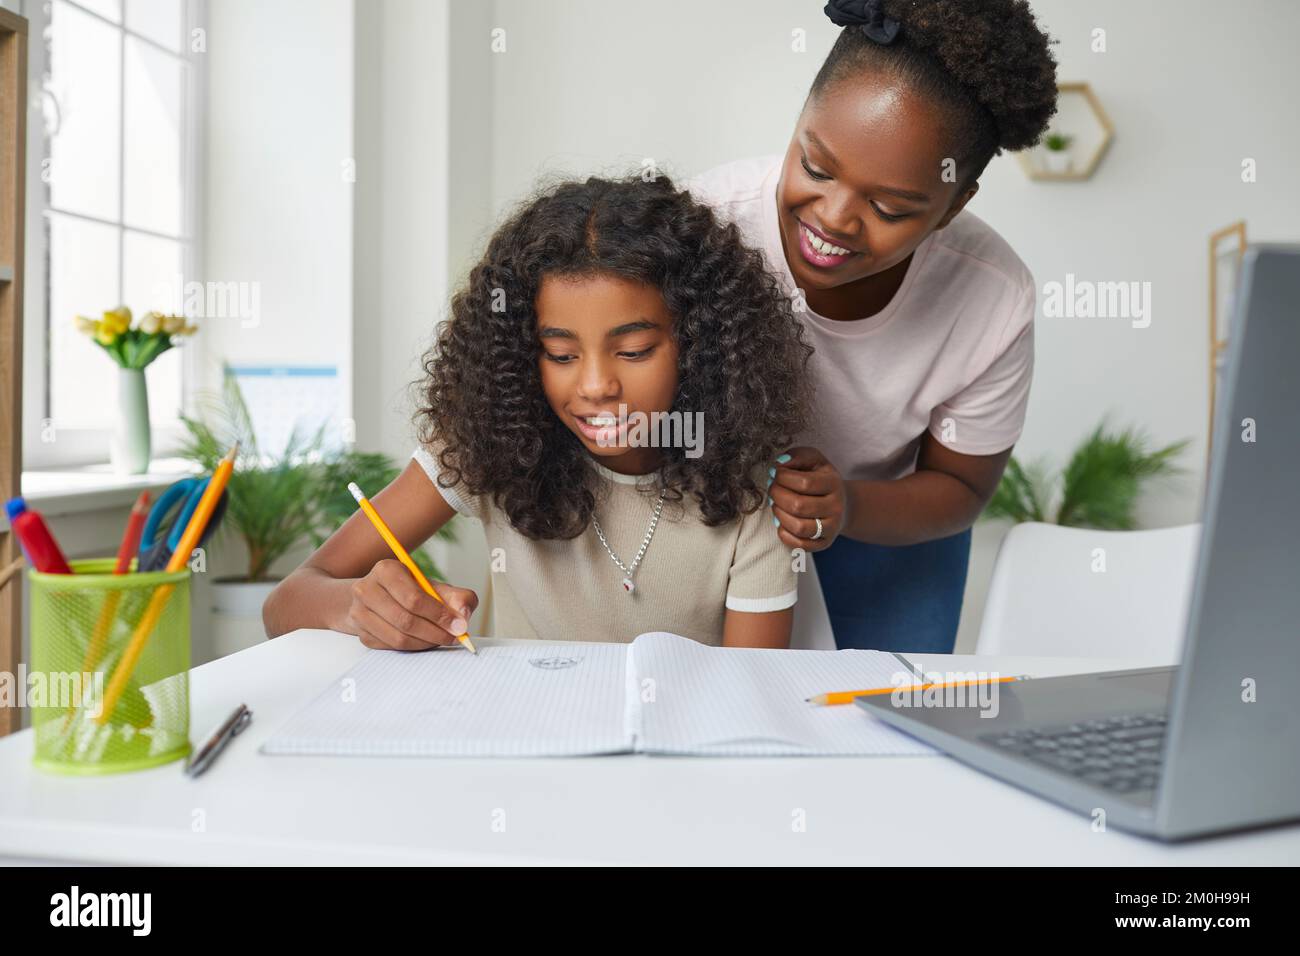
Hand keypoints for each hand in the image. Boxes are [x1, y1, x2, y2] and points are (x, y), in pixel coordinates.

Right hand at [344, 559, 478, 650]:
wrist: (378, 596)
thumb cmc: (410, 590)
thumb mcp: (434, 587)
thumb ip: (457, 597)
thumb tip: (464, 615)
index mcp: (386, 570)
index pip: (414, 598)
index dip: (439, 615)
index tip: (459, 626)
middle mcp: (366, 589)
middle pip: (405, 620)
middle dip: (435, 633)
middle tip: (453, 637)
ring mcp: (359, 613)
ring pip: (398, 638)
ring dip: (425, 643)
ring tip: (441, 639)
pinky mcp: (360, 633)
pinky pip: (390, 647)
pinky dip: (412, 647)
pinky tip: (424, 641)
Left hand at [768, 446, 846, 552]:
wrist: (841, 503)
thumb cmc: (821, 479)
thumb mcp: (814, 460)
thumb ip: (797, 455)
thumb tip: (780, 463)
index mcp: (834, 483)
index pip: (804, 483)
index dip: (783, 478)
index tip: (775, 474)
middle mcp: (836, 507)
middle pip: (798, 506)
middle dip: (777, 496)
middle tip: (772, 490)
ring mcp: (831, 527)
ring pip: (799, 527)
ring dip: (779, 515)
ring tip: (777, 505)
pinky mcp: (824, 543)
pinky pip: (799, 544)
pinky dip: (784, 533)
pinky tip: (782, 521)